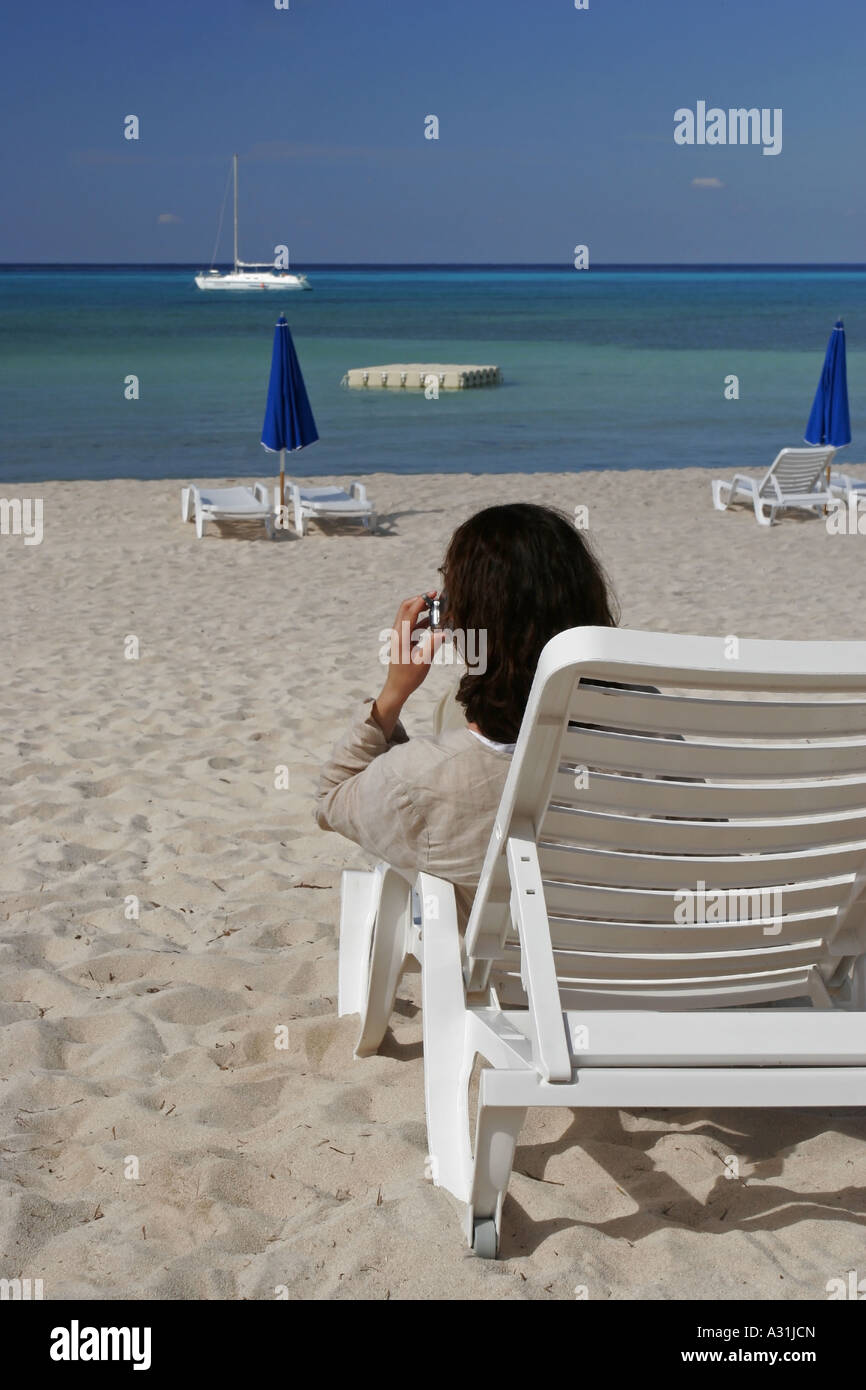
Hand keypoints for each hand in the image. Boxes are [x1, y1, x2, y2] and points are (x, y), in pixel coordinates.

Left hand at [372, 593, 444, 737]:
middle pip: (406, 608)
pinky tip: (434, 621)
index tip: (433, 594)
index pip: (410, 612)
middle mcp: (397, 633)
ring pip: (408, 615)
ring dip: (421, 609)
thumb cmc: (409, 678)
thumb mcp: (423, 663)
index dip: (421, 601)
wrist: (397, 688)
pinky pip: (412, 625)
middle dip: (420, 600)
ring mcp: (399, 636)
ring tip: (437, 606)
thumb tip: (443, 632)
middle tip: (435, 597)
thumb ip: (432, 646)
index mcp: (401, 637)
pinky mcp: (403, 640)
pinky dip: (421, 620)